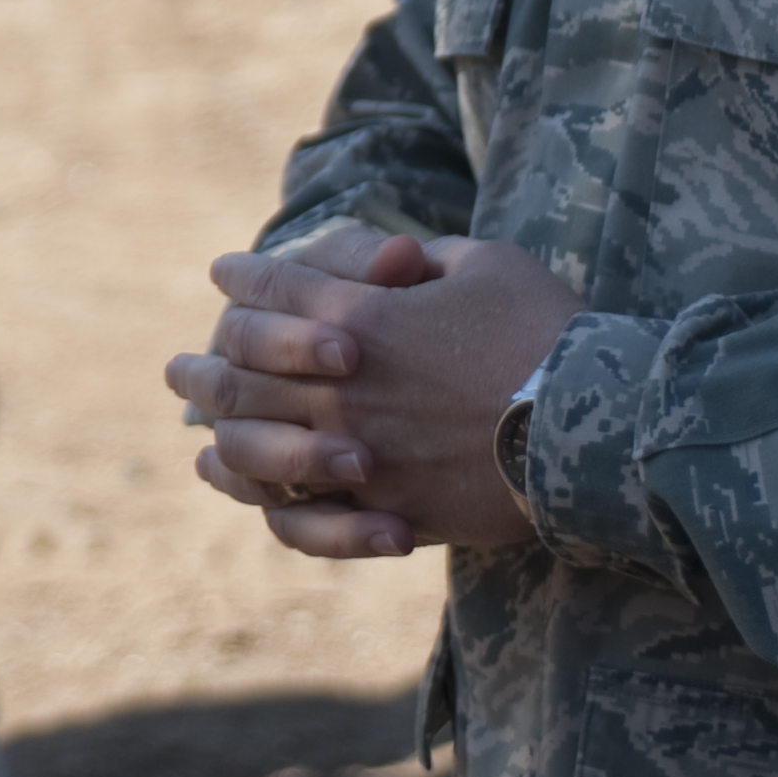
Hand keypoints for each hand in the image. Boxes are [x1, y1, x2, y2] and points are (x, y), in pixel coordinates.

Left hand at [164, 234, 574, 560]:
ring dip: (213, 427)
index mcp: (362, 316)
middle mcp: (342, 388)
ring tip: (194, 423)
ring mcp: (357, 456)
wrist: (596, 427)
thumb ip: (425, 261)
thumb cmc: (548, 332)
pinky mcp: (383, 511)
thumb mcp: (487, 264)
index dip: (244, 277)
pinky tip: (234, 483)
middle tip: (180, 367)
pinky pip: (296, 515)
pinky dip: (258, 498)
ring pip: (252, 443)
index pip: (275, 288)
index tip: (223, 272)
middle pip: (242, 370)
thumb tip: (393, 264)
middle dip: (207, 362)